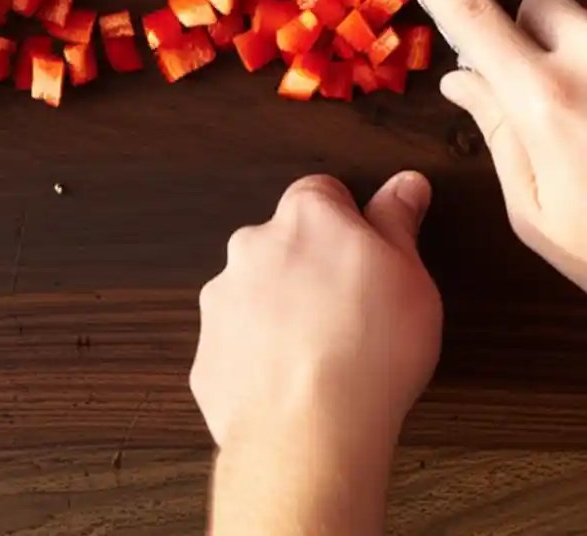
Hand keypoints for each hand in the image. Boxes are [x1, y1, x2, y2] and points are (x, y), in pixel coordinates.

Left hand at [191, 173, 440, 534]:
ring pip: (255, 293)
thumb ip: (398, 222)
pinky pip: (237, 344)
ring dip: (282, 312)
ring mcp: (221, 301)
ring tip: (323, 355)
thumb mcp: (410, 278)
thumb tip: (404, 186)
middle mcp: (251, 248)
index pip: (322, 193)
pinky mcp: (207, 351)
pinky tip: (293, 383)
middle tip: (352, 311)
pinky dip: (260, 357)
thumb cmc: (368, 353)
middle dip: (312, 269)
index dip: (349, 222)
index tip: (368, 252)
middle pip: (284, 244)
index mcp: (305, 220)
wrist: (307, 430)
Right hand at [400, 0, 586, 290]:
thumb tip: (459, 78)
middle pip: (540, 7)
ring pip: (584, 26)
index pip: (477, 21)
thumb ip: (495, 131)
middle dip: (525, 37)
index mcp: (548, 102)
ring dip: (572, 56)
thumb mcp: (533, 210)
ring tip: (586, 124)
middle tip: (532, 99)